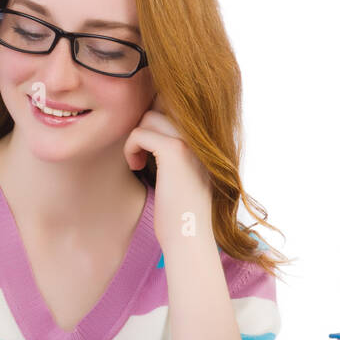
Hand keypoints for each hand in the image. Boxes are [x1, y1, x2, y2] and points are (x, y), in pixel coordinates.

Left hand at [123, 95, 214, 254]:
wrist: (190, 236)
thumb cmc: (181, 209)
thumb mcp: (184, 169)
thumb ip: (176, 143)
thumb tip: (151, 114)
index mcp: (208, 137)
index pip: (178, 102)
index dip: (155, 116)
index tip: (147, 144)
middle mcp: (203, 134)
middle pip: (162, 104)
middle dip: (144, 127)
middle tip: (141, 153)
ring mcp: (191, 140)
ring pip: (149, 116)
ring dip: (136, 138)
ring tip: (139, 161)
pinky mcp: (175, 150)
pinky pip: (139, 133)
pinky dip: (131, 149)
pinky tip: (137, 167)